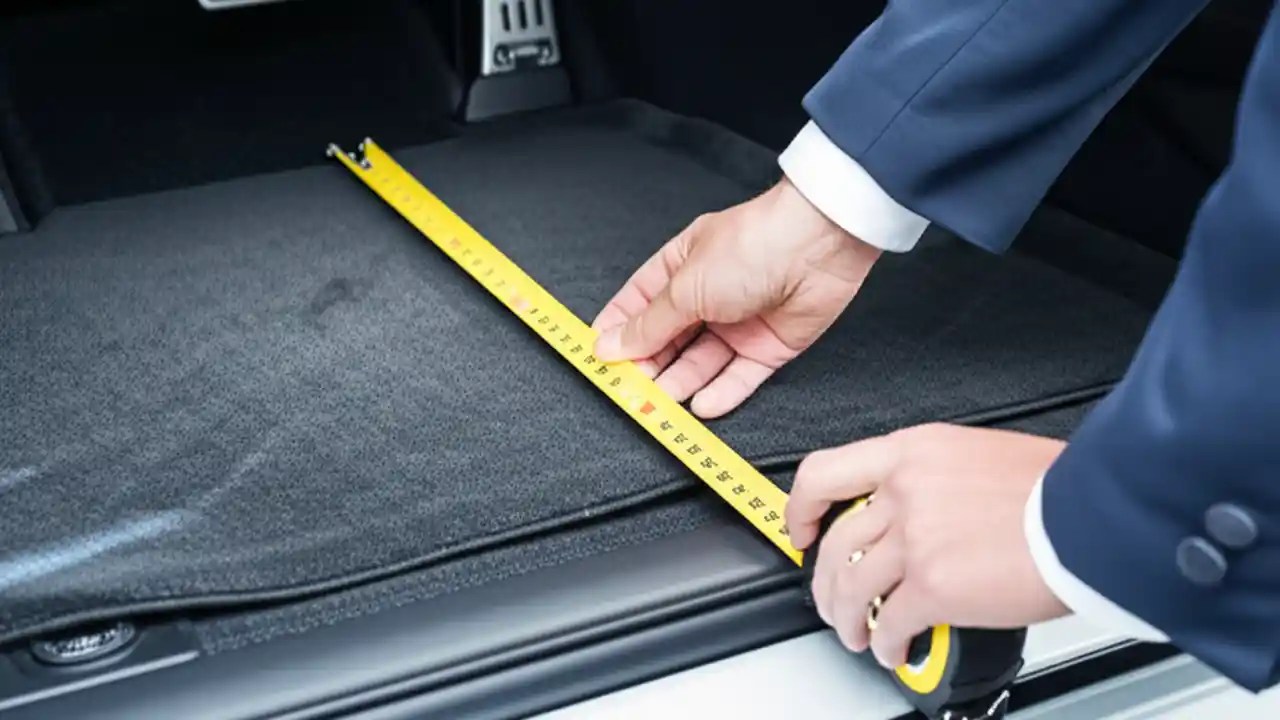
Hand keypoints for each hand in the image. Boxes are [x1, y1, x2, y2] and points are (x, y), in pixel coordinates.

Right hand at [591, 177, 880, 418]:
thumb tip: (611, 345)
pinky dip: (721, 393)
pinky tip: (702, 405)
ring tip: (661, 405)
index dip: (617, 333)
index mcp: (679, 269)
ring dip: (680, 384)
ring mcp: (738, 323)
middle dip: (647, 366)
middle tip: (628, 393)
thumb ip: (649, 324)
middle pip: (667, 341)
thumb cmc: (751, 246)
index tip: (597, 362)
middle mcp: (707, 297)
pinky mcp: (768, 346)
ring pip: (700, 364)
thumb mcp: (684, 287)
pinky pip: (739, 377)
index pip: (637, 306)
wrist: (818, 245)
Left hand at [785, 424, 1071, 667]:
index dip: (800, 508)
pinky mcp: (933, 585)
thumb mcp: (978, 457)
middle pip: (835, 543)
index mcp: (912, 452)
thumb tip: (914, 512)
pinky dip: (887, 643)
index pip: (825, 473)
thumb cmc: (1058, 487)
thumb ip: (933, 480)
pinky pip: (890, 621)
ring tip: (858, 634)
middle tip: (831, 600)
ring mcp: (915, 538)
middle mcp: (904, 491)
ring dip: (848, 619)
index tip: (800, 530)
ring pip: (851, 586)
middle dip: (825, 582)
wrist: (1095, 517)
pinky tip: (896, 649)